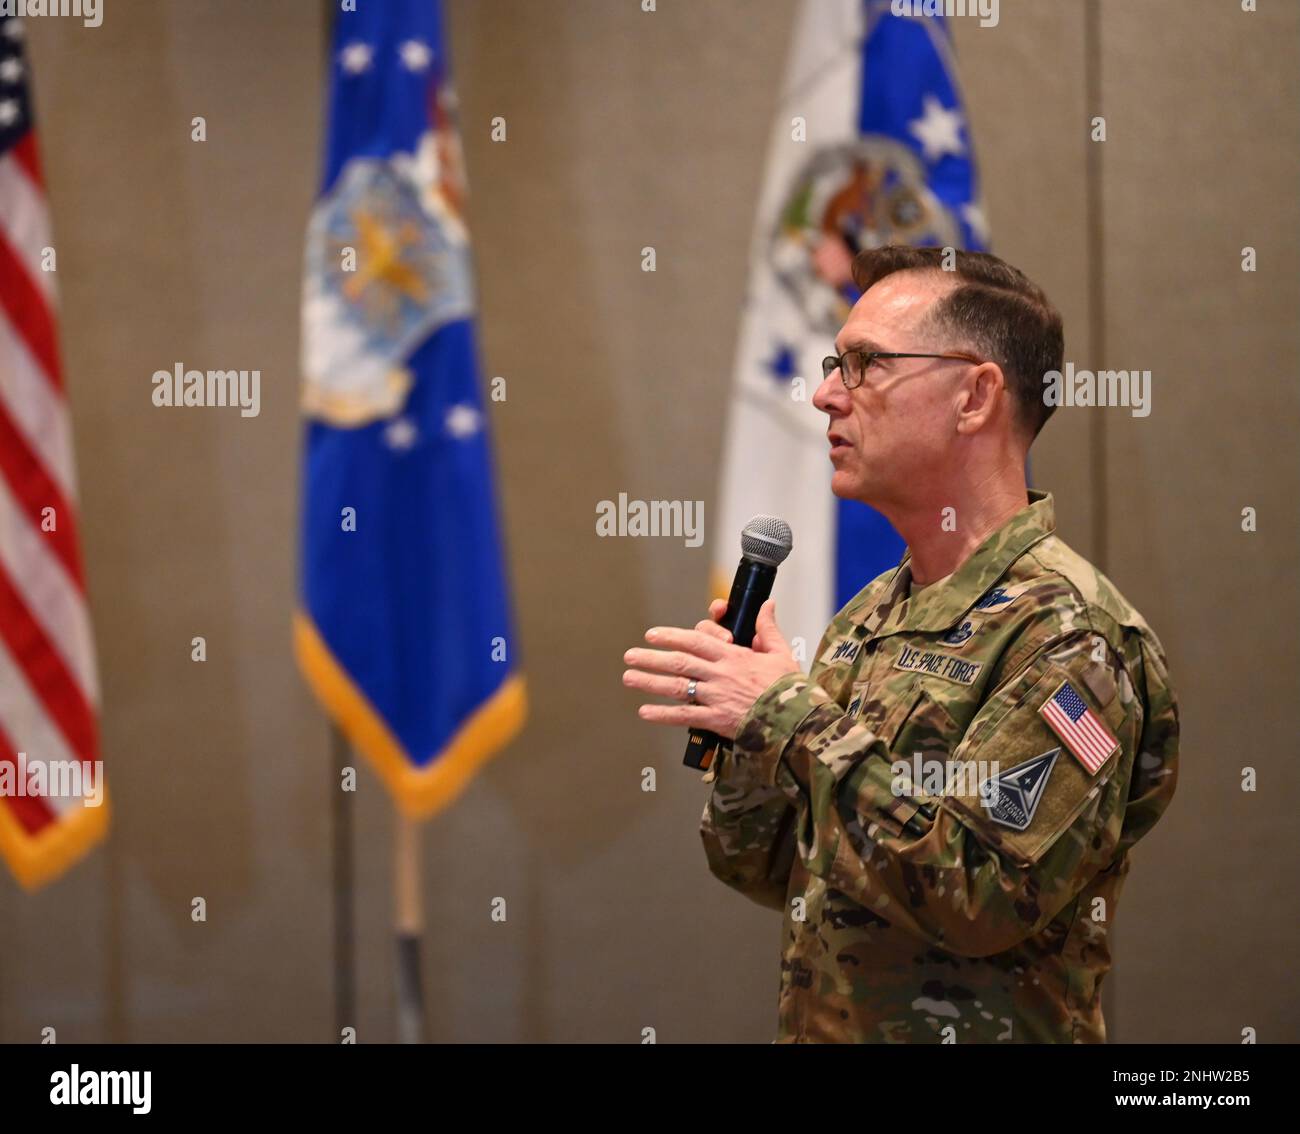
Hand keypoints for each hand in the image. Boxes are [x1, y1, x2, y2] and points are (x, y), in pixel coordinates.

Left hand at [623, 598, 800, 740]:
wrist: (798, 719)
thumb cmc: (790, 687)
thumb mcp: (780, 652)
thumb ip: (767, 628)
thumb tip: (767, 604)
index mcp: (734, 655)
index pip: (696, 640)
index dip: (673, 635)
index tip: (654, 634)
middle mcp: (720, 674)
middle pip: (679, 661)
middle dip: (652, 657)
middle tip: (630, 655)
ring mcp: (716, 697)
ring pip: (677, 686)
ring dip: (650, 681)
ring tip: (628, 678)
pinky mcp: (718, 720)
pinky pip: (686, 716)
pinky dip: (663, 714)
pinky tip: (644, 712)